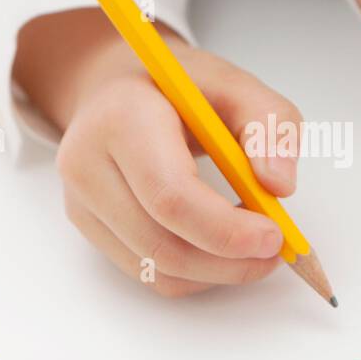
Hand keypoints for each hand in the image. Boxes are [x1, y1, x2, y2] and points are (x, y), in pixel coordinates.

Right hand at [14, 8, 302, 296]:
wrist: (117, 90)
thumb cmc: (178, 88)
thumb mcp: (236, 85)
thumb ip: (270, 126)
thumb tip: (279, 185)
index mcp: (122, 117)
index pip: (170, 195)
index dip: (226, 229)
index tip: (274, 236)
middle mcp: (87, 163)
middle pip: (162, 243)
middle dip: (230, 260)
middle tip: (275, 250)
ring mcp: (81, 201)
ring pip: (158, 269)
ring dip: (218, 271)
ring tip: (253, 244)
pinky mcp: (88, 227)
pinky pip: (149, 274)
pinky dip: (196, 273)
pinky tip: (220, 246)